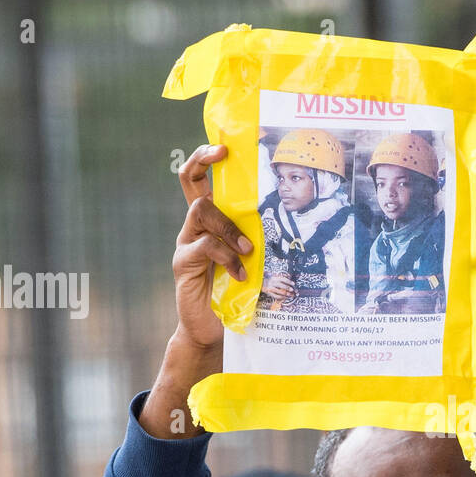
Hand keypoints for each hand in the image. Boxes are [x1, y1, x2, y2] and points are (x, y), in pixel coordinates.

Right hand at [173, 144, 252, 350]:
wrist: (214, 328)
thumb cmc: (237, 291)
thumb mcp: (251, 256)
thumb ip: (257, 235)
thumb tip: (291, 213)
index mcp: (210, 221)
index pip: (197, 179)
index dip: (204, 157)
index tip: (223, 148)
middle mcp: (194, 227)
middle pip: (191, 185)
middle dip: (205, 164)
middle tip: (224, 159)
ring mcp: (186, 243)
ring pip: (201, 211)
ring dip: (229, 227)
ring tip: (248, 250)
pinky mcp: (184, 264)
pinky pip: (204, 246)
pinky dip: (227, 257)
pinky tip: (241, 274)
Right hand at [262, 271, 295, 300]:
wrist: (259, 283)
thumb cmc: (268, 280)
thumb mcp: (273, 276)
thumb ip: (280, 278)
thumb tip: (289, 277)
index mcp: (274, 278)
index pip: (283, 279)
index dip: (289, 282)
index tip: (293, 284)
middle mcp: (272, 282)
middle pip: (282, 286)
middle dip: (288, 288)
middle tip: (292, 290)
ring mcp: (270, 288)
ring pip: (280, 292)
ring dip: (286, 294)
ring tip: (290, 295)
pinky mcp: (269, 293)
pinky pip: (276, 296)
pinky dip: (281, 297)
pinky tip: (285, 297)